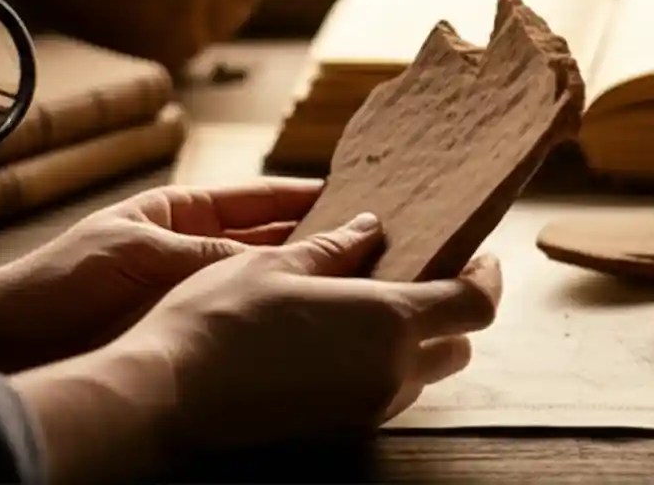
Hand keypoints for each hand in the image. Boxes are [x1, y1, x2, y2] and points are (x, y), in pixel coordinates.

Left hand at [0, 178, 325, 369]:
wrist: (13, 335)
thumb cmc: (66, 280)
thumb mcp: (145, 252)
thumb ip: (212, 254)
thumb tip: (279, 257)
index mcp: (179, 212)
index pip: (255, 197)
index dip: (300, 194)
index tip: (348, 190)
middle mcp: (193, 246)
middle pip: (266, 236)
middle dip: (313, 232)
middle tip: (368, 233)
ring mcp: (191, 286)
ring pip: (259, 275)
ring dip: (299, 272)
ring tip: (352, 271)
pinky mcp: (185, 323)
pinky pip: (238, 311)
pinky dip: (270, 308)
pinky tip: (305, 311)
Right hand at [11, 213, 501, 482]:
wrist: (167, 394)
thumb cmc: (219, 318)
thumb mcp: (278, 263)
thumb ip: (336, 247)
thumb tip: (371, 228)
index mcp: (388, 322)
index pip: (477, 304)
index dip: (487, 277)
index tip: (479, 255)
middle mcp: (390, 371)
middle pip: (460, 345)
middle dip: (454, 310)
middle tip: (425, 273)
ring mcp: (367, 406)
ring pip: (424, 374)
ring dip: (418, 340)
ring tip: (375, 302)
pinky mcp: (340, 425)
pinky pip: (387, 392)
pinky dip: (385, 364)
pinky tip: (343, 337)